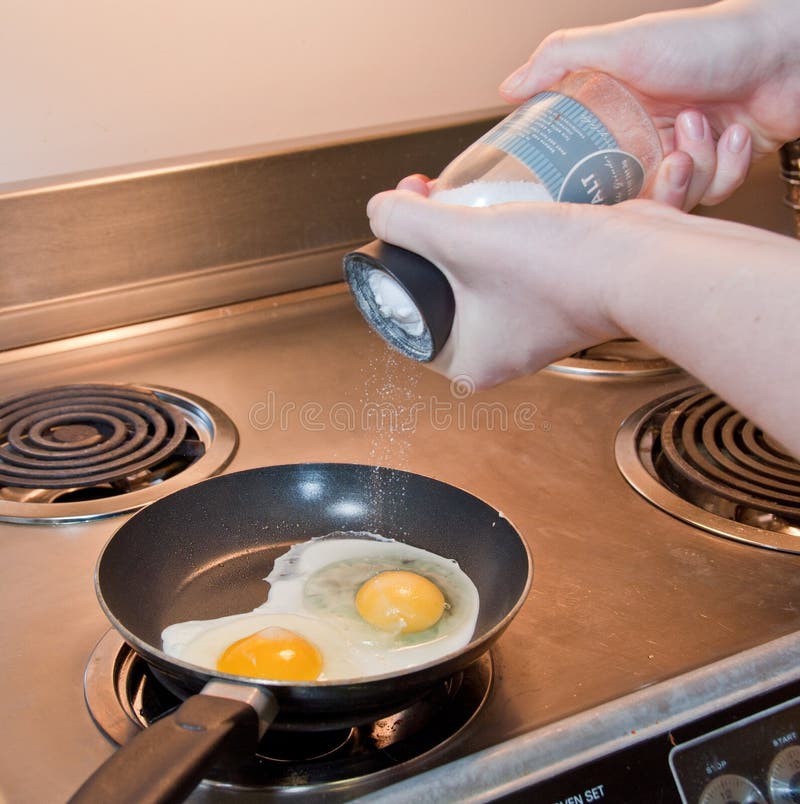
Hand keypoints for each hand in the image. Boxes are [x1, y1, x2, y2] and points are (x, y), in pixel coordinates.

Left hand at [368, 180, 799, 456]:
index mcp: (467, 362)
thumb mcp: (462, 237)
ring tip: (453, 187)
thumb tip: (378, 209)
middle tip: (423, 192)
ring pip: (475, 273)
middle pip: (439, 287)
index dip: (394, 255)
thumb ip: (406, 222)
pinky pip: (511, 266)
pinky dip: (501, 235)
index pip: (405, 308)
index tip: (400, 210)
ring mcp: (531, 330)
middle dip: (427, 235)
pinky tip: (497, 197)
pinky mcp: (559, 300)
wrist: (647, 263)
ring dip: (463, 229)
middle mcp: (498, 354)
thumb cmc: (558, 267)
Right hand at [499, 0, 799, 209]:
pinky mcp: (719, 167)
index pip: (585, 166)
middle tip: (667, 159)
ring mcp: (684, 154)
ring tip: (704, 124)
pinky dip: (725, 165)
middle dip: (653, 185)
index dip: (583, 186)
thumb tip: (509, 88)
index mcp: (618, 117)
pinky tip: (734, 132)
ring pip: (673, 198)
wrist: (787, 48)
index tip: (584, 194)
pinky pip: (712, 193)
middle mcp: (648, 139)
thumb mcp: (623, 45)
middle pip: (630, 194)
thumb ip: (560, 59)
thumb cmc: (710, 40)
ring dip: (696, 164)